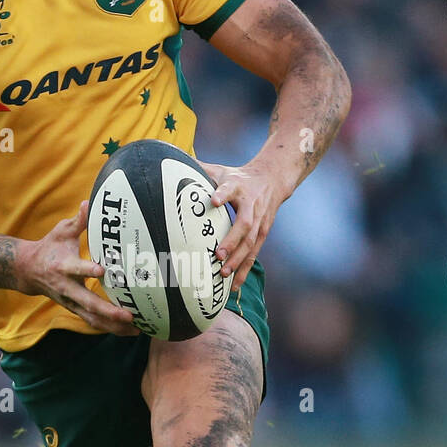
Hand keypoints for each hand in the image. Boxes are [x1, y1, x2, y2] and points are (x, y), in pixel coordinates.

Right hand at [17, 200, 138, 336]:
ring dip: (113, 326)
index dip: (87, 271)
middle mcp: (67, 288)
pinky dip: (110, 328)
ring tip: (136, 330)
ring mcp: (70, 302)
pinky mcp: (74, 309)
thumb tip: (89, 203)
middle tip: (128, 315)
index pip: (76, 269)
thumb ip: (78, 221)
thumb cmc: (49, 247)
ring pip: (92, 318)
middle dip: (108, 311)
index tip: (103, 270)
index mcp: (63, 266)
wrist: (28, 271)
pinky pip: (93, 322)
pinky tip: (129, 332)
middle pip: (87, 303)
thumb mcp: (61, 231)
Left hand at [194, 158, 285, 288]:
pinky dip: (244, 270)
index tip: (214, 200)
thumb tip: (174, 160)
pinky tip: (233, 286)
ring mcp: (260, 222)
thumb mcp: (222, 170)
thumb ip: (200, 168)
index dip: (222, 193)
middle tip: (218, 254)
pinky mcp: (262, 234)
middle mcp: (252, 205)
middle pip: (244, 224)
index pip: (229, 188)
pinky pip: (253, 254)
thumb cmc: (239, 177)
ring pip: (251, 244)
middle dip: (232, 241)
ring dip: (238, 260)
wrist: (272, 180)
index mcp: (238, 186)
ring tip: (223, 274)